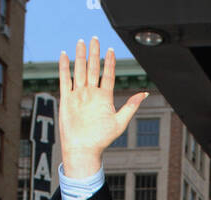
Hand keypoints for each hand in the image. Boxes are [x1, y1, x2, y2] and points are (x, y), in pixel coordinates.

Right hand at [59, 38, 147, 176]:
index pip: (108, 75)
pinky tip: (65, 55)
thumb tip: (145, 93)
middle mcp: (91, 94)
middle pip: (93, 69)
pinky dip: (64, 67)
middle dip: (94, 54)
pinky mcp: (67, 99)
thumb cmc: (102, 139)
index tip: (111, 50)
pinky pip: (65, 80)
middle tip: (95, 39)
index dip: (109, 63)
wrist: (83, 150)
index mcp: (104, 98)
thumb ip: (131, 106)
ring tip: (81, 42)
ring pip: (79, 71)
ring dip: (80, 56)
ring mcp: (79, 95)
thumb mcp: (120, 122)